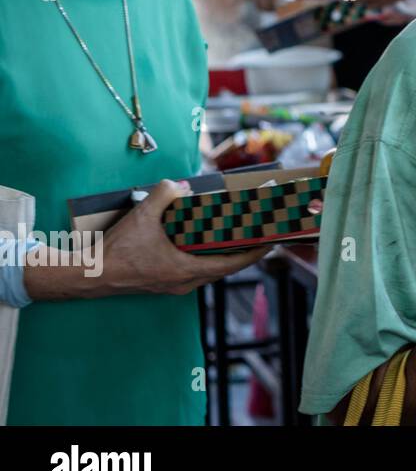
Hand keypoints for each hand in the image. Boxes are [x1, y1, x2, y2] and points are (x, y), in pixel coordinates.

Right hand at [96, 180, 270, 296]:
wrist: (89, 274)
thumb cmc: (117, 251)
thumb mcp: (143, 214)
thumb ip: (165, 193)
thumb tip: (181, 186)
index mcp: (186, 270)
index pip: (232, 264)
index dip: (254, 253)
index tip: (272, 242)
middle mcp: (184, 282)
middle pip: (224, 267)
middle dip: (242, 250)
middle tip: (257, 234)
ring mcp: (174, 284)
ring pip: (208, 269)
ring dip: (222, 253)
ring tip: (235, 235)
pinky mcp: (164, 281)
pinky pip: (193, 269)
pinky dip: (203, 256)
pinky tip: (202, 241)